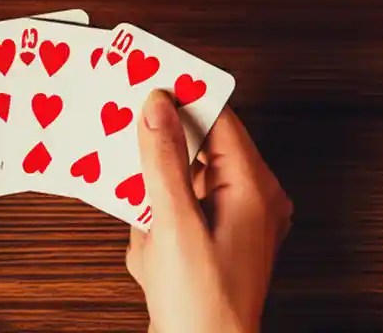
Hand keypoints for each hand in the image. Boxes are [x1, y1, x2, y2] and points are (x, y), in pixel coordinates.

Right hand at [127, 93, 291, 332]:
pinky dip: (158, 224)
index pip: (220, 119)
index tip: (147, 78)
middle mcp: (254, 201)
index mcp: (255, 190)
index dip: (183, 96)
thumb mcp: (174, 225)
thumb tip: (157, 105)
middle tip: (127, 142)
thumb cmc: (202, 304)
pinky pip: (182, 209)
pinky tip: (152, 253)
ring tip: (150, 233)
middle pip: (202, 148)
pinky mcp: (216, 241)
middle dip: (160, 155)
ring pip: (185, 180)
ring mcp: (237, 222)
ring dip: (155, 199)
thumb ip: (163, 160)